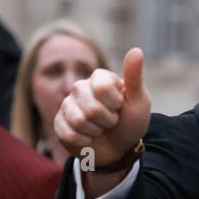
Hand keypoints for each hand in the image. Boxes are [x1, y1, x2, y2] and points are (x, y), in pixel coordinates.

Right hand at [54, 47, 151, 165]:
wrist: (120, 148)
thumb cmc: (130, 122)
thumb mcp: (139, 101)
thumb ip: (134, 77)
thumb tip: (136, 50)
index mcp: (99, 78)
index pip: (101, 88)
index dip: (115, 103)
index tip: (120, 106)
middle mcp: (80, 87)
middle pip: (91, 108)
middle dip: (107, 120)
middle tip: (111, 120)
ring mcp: (67, 105)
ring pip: (78, 121)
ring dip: (96, 131)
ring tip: (100, 129)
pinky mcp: (59, 123)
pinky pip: (68, 134)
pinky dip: (84, 142)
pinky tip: (89, 138)